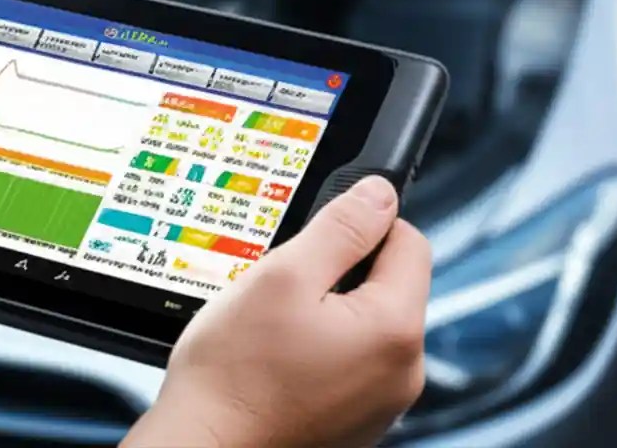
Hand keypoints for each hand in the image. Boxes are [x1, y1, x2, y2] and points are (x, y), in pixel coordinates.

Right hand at [123, 176, 430, 447]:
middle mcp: (403, 372)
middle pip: (388, 286)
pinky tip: (277, 358)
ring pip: (365, 325)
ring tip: (273, 326)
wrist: (206, 447)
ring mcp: (381, 403)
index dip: (362, 224)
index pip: (409, 241)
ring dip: (326, 312)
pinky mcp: (355, 421)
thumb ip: (341, 229)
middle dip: (339, 273)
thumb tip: (380, 194)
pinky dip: (318, 350)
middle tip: (283, 286)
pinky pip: (349, 363)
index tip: (317, 236)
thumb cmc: (234, 373)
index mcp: (395, 330)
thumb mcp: (283, 276)